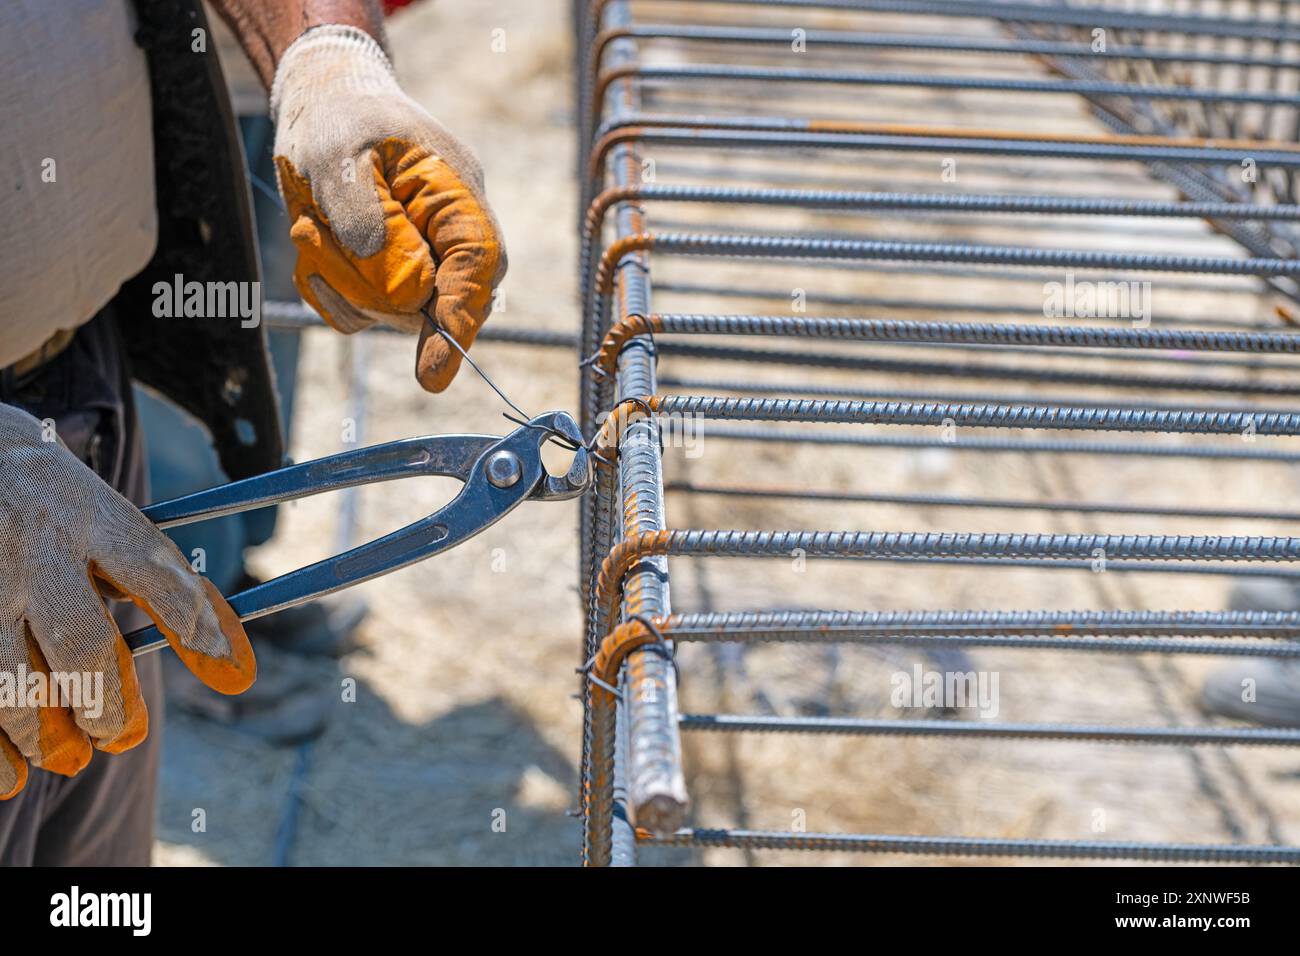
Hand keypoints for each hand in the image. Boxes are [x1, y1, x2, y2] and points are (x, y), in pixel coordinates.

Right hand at [0, 405, 254, 798]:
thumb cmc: (41, 492)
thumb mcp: (94, 507)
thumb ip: (133, 567)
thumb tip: (208, 641)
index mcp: (90, 512)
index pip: (154, 570)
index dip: (193, 623)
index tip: (226, 667)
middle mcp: (36, 544)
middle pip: (82, 642)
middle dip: (108, 704)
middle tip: (121, 737)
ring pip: (12, 678)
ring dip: (43, 733)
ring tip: (68, 756)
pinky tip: (7, 775)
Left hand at [271, 25, 506, 392]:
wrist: (326, 105)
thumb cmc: (341, 119)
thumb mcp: (339, 151)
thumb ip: (363, 211)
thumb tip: (400, 286)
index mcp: (458, 196)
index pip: (478, 266)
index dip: (460, 319)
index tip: (434, 373)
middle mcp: (450, 237)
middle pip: (434, 303)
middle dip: (370, 288)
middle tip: (314, 233)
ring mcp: (422, 262)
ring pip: (390, 313)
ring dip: (338, 279)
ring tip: (310, 221)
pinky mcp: (390, 279)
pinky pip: (360, 313)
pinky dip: (327, 287)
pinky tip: (313, 239)